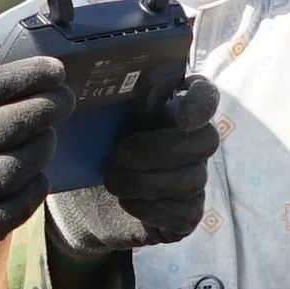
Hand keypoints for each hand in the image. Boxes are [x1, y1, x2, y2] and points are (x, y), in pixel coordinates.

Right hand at [0, 33, 70, 268]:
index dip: (30, 76)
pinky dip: (31, 194)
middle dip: (50, 108)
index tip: (57, 70)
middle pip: (13, 123)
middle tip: (66, 100)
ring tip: (48, 138)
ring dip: (43, 148)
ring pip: (19, 166)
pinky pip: (10, 211)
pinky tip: (36, 180)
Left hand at [49, 74, 219, 254]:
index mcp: (172, 106)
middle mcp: (191, 140)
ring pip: (194, 179)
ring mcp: (194, 177)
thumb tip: (83, 76)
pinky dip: (153, 208)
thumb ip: (103, 95)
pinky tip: (127, 202)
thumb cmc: (92, 147)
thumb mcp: (94, 117)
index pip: (205, 94)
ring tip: (112, 181)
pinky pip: (186, 212)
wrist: (84, 199)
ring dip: (147, 181)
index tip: (181, 118)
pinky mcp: (187, 212)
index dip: (200, 104)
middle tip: (120, 153)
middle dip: (162, 150)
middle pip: (206, 140)